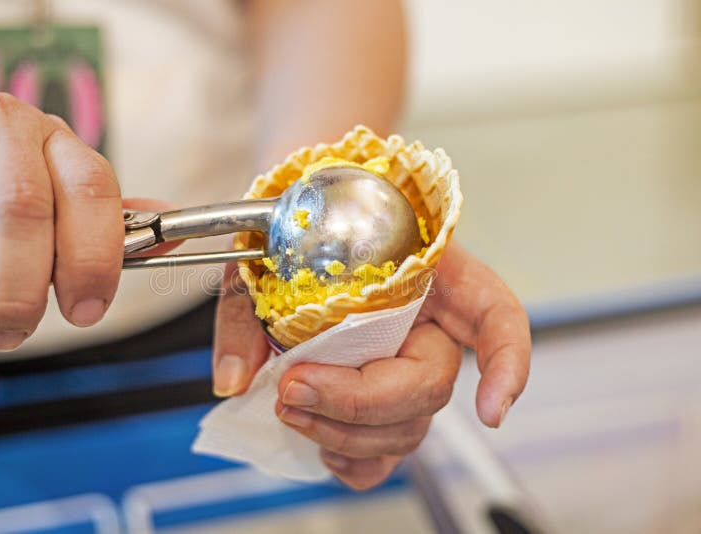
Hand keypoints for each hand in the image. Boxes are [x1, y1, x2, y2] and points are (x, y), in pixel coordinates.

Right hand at [0, 85, 129, 364]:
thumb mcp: (49, 197)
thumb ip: (98, 224)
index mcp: (56, 140)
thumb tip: (176, 235)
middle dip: (20, 288)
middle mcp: (4, 121)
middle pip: (24, 208)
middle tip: (9, 335)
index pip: (92, 191)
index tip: (84, 313)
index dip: (94, 259)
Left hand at [212, 241, 530, 489]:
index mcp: (427, 272)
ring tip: (289, 407)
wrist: (284, 228)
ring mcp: (403, 365)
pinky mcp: (375, 399)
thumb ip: (247, 309)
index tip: (490, 411)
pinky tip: (322, 444)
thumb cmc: (293, 228)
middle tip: (296, 387)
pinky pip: (385, 450)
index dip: (508, 363)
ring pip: (407, 426)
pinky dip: (357, 461)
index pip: (496, 314)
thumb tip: (235, 378)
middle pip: (430, 386)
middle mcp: (426, 324)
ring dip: (346, 432)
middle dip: (361, 400)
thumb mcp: (263, 250)